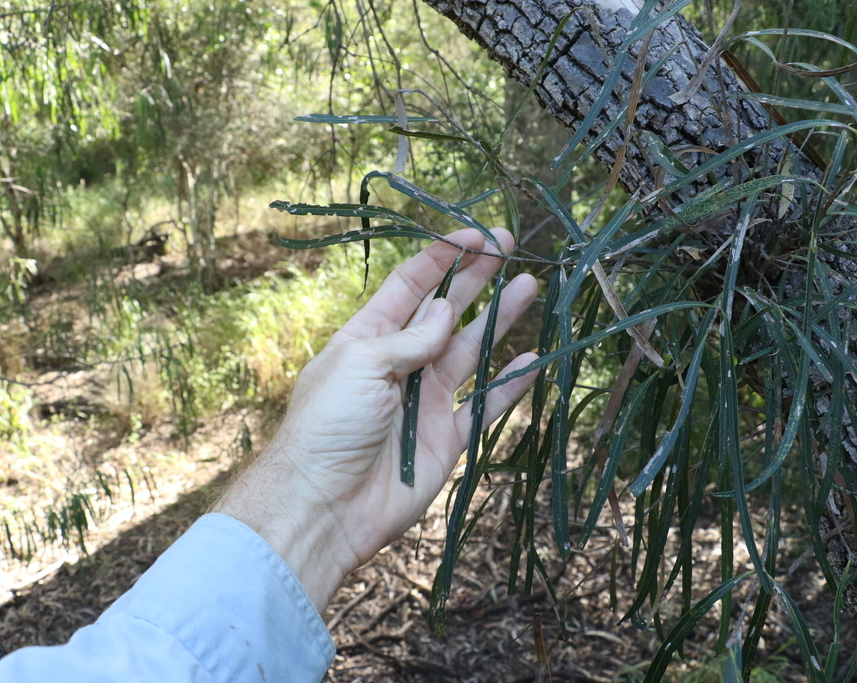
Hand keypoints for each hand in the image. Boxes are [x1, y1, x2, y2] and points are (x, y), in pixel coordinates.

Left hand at [214, 228, 538, 611]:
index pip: (409, 286)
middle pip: (444, 311)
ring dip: (498, 319)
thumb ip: (410, 337)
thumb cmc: (328, 426)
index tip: (476, 235)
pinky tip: (530, 358)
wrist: (326, 506)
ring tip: (529, 286)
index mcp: (368, 339)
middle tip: (510, 248)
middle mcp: (399, 364)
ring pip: (470, 351)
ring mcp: (425, 401)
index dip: (441, 257)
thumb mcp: (362, 365)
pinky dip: (508, 383)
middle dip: (476, 278)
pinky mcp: (447, 439)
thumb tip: (445, 310)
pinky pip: (484, 405)